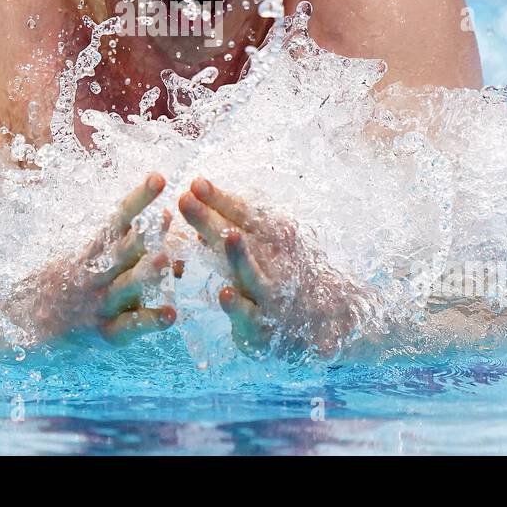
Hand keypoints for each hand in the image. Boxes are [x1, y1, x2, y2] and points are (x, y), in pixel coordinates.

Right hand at [22, 173, 182, 346]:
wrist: (27, 321)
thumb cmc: (70, 285)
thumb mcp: (94, 260)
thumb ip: (132, 251)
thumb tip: (176, 245)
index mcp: (95, 249)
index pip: (119, 218)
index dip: (139, 198)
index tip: (159, 177)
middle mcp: (97, 273)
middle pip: (122, 249)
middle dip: (144, 232)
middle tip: (166, 215)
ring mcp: (100, 302)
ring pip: (124, 285)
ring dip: (145, 272)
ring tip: (165, 258)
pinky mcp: (105, 331)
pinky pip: (127, 326)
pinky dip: (148, 320)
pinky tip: (171, 314)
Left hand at [178, 178, 369, 358]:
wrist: (321, 321)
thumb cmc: (279, 274)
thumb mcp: (259, 245)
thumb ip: (226, 225)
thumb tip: (196, 203)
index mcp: (269, 237)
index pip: (242, 213)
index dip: (218, 198)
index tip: (195, 182)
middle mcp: (271, 260)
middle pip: (238, 236)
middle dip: (211, 219)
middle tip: (185, 199)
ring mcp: (268, 292)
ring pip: (250, 272)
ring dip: (239, 256)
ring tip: (228, 238)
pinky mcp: (262, 324)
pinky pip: (249, 314)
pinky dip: (238, 306)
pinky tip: (226, 294)